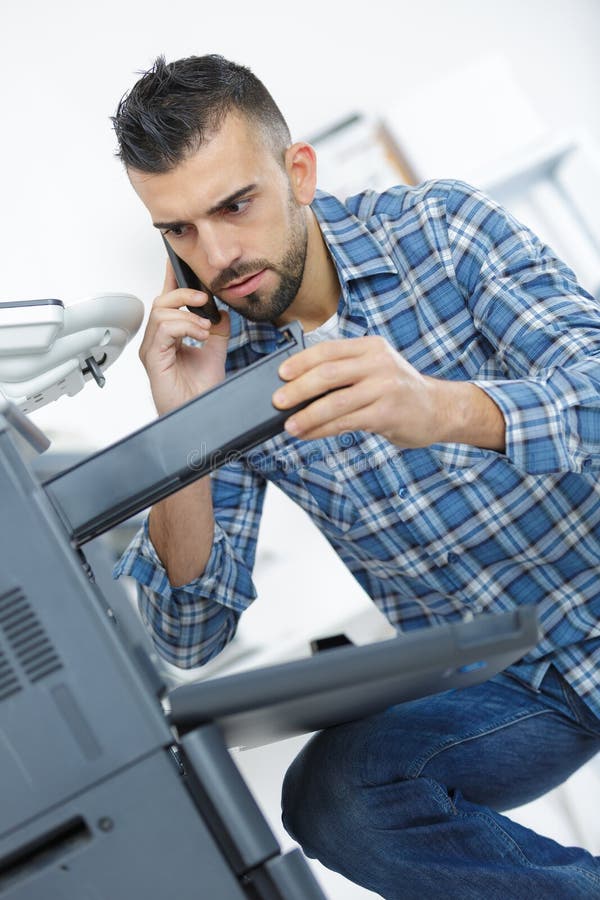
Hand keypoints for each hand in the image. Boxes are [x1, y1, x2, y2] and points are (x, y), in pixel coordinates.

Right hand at [139, 261, 230, 414]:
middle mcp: (157, 341)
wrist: (200, 415)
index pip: (168, 301)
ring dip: (187, 314)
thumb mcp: (216, 353)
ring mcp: (153, 349)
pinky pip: (162, 330)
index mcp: (170, 337)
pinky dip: (184, 327)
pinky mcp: (153, 359)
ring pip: (160, 311)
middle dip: (183, 292)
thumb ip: (218, 331)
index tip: (180, 261)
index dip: (172, 279)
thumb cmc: (200, 392)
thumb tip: (222, 311)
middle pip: (160, 300)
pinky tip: (200, 336)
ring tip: (205, 329)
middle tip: (204, 298)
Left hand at [272, 335, 504, 450]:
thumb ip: (345, 372)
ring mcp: (385, 388)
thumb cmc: (398, 391)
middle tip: (278, 401)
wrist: (439, 409)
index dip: (301, 362)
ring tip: (289, 425)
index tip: (280, 374)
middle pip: (328, 373)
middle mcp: (378, 363)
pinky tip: (309, 434)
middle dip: (298, 388)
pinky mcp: (387, 413)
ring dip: (307, 415)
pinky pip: (346, 422)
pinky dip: (322, 429)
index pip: (328, 350)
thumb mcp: (375, 370)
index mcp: (371, 347)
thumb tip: (298, 388)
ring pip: (335, 401)